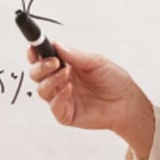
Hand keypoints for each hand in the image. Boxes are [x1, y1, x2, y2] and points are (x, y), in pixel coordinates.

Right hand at [29, 41, 149, 146]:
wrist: (126, 102)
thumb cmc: (113, 80)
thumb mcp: (96, 62)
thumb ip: (75, 55)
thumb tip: (56, 45)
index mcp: (65, 66)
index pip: (43, 58)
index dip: (35, 53)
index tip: (33, 47)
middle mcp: (60, 81)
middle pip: (36, 74)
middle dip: (40, 67)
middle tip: (54, 62)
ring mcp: (61, 98)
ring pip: (42, 89)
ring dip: (51, 80)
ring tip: (66, 75)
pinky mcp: (65, 114)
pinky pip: (54, 105)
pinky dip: (59, 96)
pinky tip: (69, 89)